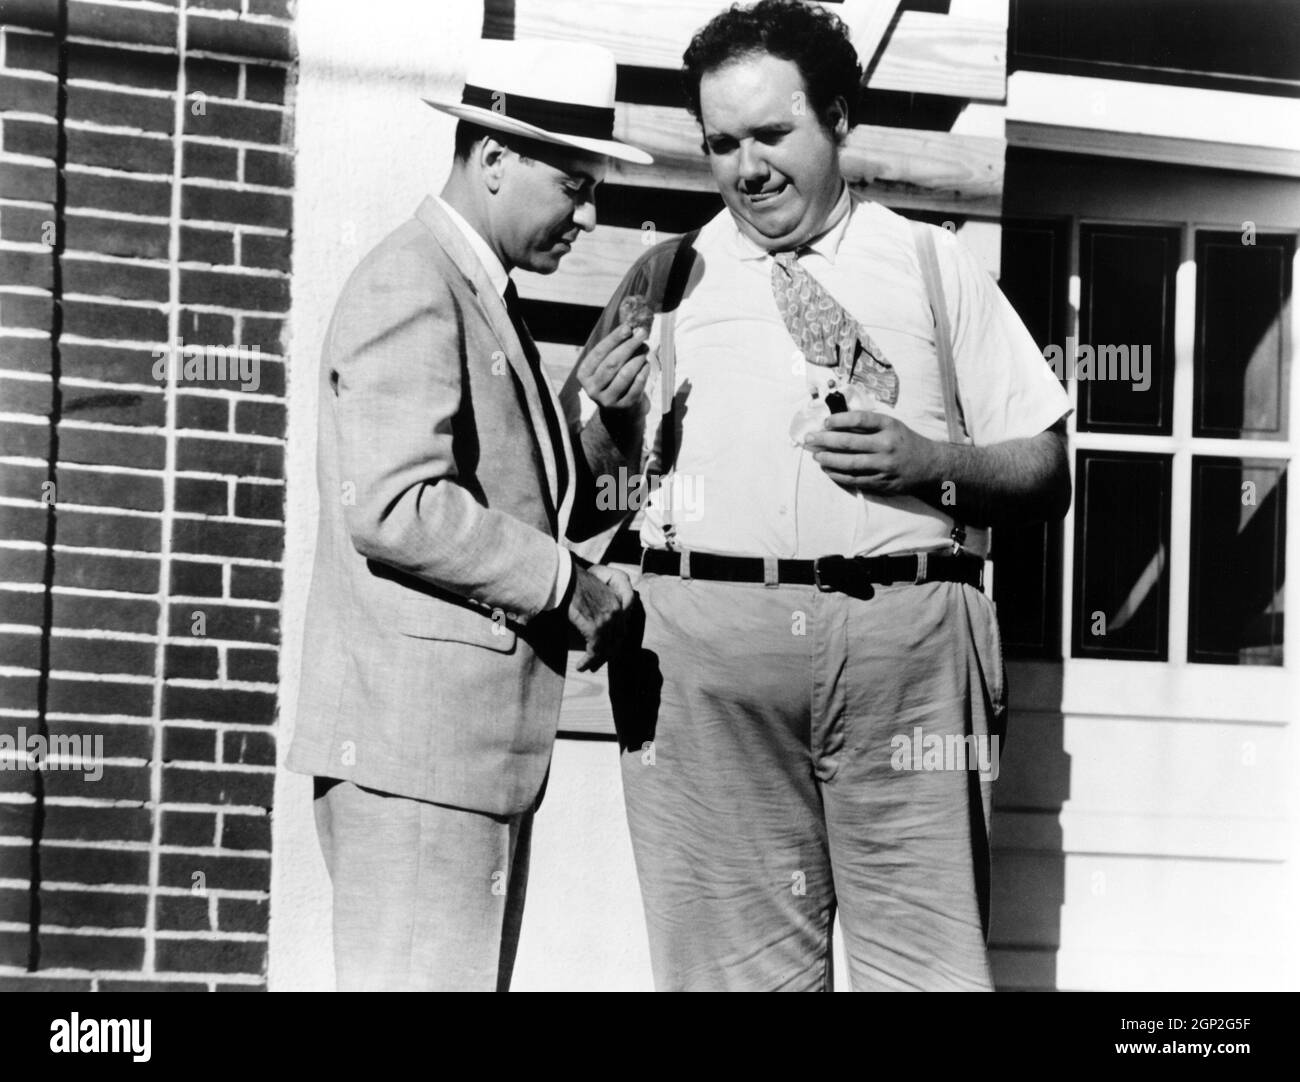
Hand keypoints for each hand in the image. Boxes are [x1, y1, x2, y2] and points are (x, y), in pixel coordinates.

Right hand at [567, 563, 633, 671]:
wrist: (569, 579)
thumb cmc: (577, 585)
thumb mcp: (597, 594)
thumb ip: (601, 608)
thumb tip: (594, 621)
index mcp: (619, 605)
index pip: (621, 631)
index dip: (614, 644)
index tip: (605, 652)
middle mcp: (617, 614)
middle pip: (615, 643)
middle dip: (606, 656)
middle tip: (596, 665)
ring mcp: (607, 621)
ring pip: (605, 649)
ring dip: (595, 661)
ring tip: (586, 667)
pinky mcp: (594, 627)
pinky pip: (594, 650)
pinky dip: (587, 660)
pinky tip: (580, 665)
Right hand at [576, 322, 651, 413]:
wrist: (620, 410)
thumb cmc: (614, 378)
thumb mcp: (608, 364)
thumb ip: (616, 348)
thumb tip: (634, 329)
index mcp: (584, 375)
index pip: (599, 352)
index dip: (614, 339)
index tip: (628, 327)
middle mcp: (592, 389)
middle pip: (612, 363)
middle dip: (629, 345)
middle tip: (643, 333)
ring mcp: (607, 400)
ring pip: (625, 374)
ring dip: (638, 358)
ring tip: (646, 348)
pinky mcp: (623, 407)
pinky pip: (636, 386)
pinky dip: (643, 372)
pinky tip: (646, 364)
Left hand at [803, 410, 939, 495]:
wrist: (929, 465)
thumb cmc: (904, 441)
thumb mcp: (891, 425)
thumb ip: (868, 424)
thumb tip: (835, 423)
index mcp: (889, 426)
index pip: (860, 420)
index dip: (839, 419)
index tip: (825, 421)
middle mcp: (887, 445)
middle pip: (849, 443)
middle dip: (825, 440)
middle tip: (810, 439)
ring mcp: (884, 466)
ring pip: (849, 464)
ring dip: (828, 459)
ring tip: (816, 455)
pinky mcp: (881, 482)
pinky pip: (854, 479)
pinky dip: (838, 474)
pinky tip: (828, 469)